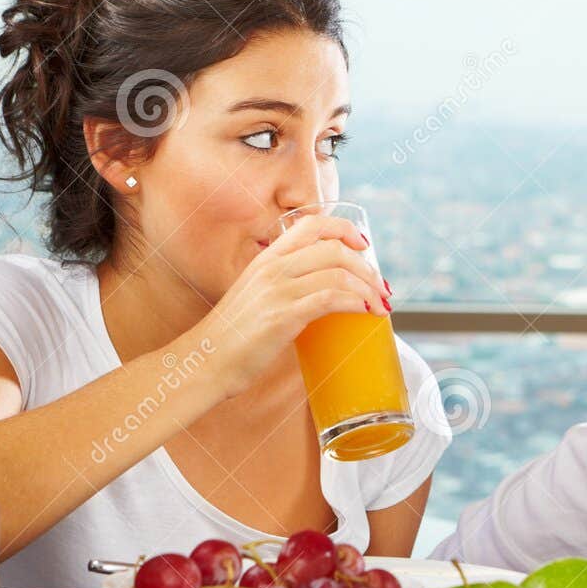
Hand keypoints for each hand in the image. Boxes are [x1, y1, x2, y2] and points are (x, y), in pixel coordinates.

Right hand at [189, 213, 390, 397]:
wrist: (205, 363)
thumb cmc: (233, 337)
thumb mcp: (256, 296)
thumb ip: (283, 286)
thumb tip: (321, 292)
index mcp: (267, 258)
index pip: (312, 224)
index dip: (345, 229)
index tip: (364, 246)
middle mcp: (272, 267)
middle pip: (335, 250)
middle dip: (367, 268)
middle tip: (382, 288)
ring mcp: (277, 291)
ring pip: (338, 274)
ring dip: (369, 289)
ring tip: (381, 305)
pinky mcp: (283, 316)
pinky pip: (331, 299)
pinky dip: (356, 303)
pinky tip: (366, 312)